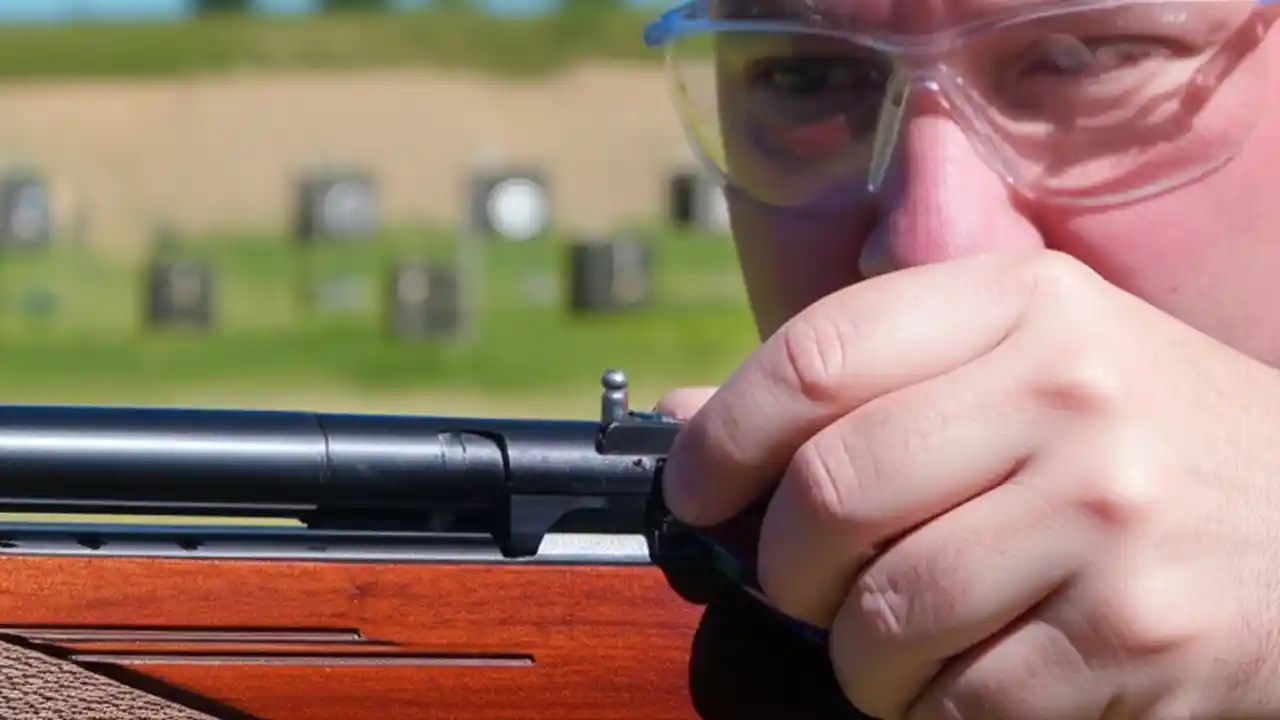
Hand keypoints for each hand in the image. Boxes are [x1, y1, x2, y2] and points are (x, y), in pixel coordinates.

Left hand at [658, 250, 1279, 718]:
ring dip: (856, 656)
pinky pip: (963, 700)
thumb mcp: (1022, 357)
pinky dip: (929, 709)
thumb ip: (867, 374)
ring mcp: (1108, 516)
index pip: (816, 355)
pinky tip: (961, 680)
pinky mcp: (1140, 634)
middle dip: (782, 565)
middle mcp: (1068, 393)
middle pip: (830, 492)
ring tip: (890, 642)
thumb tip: (690, 414)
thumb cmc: (1140, 439)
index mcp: (1022, 302)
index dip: (722, 436)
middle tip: (799, 583)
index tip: (693, 487)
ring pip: (886, 614)